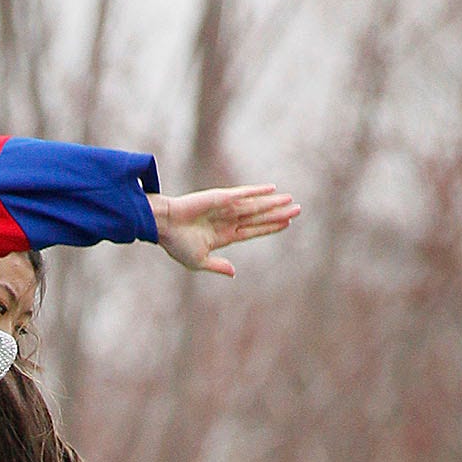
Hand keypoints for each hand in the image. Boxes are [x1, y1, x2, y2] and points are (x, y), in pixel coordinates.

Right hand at [153, 184, 297, 277]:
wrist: (163, 227)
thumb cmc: (177, 244)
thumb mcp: (199, 261)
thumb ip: (218, 266)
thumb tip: (234, 273)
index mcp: (225, 236)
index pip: (253, 231)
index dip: (270, 227)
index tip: (287, 224)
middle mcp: (229, 220)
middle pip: (259, 217)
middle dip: (278, 214)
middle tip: (298, 209)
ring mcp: (226, 208)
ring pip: (255, 206)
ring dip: (273, 203)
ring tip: (291, 200)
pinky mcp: (220, 198)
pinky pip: (243, 194)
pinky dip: (257, 191)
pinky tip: (271, 189)